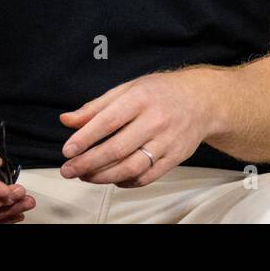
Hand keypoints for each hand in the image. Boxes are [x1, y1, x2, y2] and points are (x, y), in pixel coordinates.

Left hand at [58, 70, 216, 186]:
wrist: (202, 100)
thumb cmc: (161, 92)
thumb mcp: (128, 88)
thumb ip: (96, 106)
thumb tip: (67, 121)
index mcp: (141, 98)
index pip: (109, 121)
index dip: (86, 138)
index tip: (68, 150)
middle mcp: (155, 120)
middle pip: (117, 149)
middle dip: (88, 163)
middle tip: (69, 170)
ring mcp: (167, 141)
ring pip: (131, 167)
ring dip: (103, 176)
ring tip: (85, 176)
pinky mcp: (175, 158)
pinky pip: (147, 177)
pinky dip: (126, 182)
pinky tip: (112, 179)